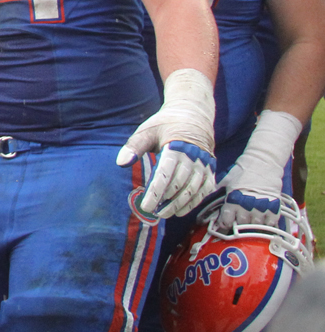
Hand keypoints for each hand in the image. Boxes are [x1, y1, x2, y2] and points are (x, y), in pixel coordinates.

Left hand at [117, 69, 216, 218]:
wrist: (193, 117)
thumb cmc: (165, 125)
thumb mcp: (147, 130)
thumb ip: (134, 146)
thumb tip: (121, 163)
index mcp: (177, 147)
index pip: (166, 174)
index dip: (156, 192)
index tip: (146, 205)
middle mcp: (194, 158)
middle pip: (180, 185)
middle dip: (166, 201)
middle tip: (152, 212)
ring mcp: (205, 165)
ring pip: (194, 190)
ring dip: (180, 205)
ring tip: (164, 214)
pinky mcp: (210, 171)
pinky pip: (205, 190)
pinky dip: (194, 202)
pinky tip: (181, 210)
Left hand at [215, 109, 303, 229]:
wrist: (263, 163)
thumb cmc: (242, 171)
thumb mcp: (226, 181)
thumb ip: (216, 192)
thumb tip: (203, 200)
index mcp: (232, 199)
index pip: (226, 221)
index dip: (224, 225)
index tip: (224, 226)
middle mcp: (246, 205)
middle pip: (240, 226)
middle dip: (238, 226)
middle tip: (237, 224)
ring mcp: (261, 207)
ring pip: (255, 227)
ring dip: (252, 227)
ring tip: (249, 222)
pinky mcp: (274, 207)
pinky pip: (270, 224)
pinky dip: (266, 225)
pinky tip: (262, 221)